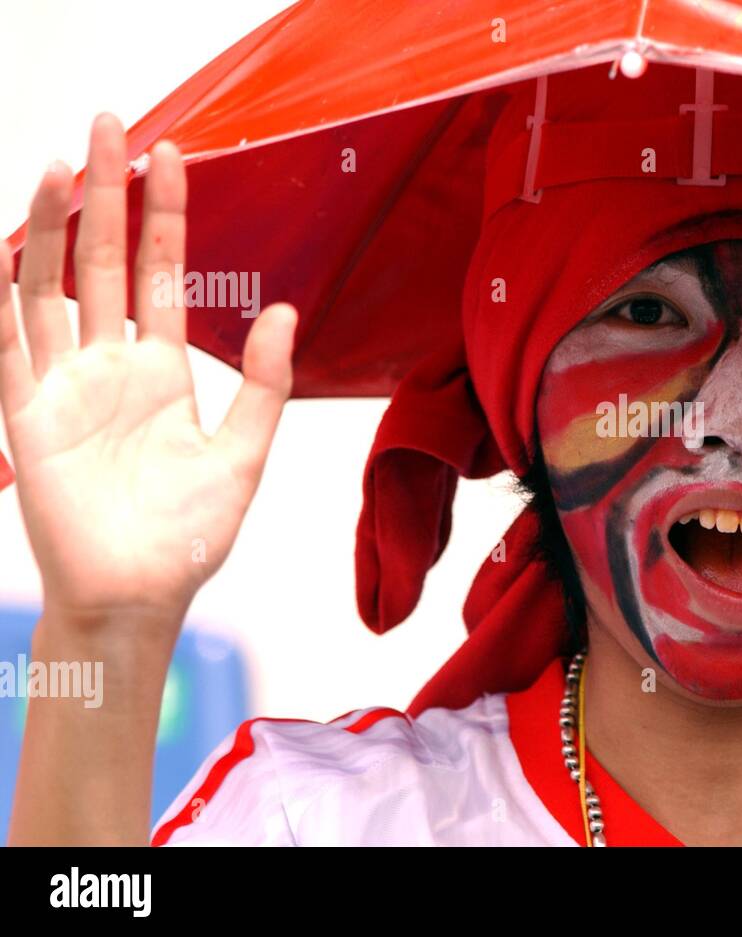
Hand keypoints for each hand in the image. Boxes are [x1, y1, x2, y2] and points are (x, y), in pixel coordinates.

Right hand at [0, 114, 296, 625]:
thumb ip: (264, 382)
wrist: (139, 595)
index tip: (171, 156)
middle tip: (110, 126)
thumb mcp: (243, 452)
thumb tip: (285, 309)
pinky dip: (4, 299)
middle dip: (108, 195)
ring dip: (51, 228)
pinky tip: (7, 249)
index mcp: (162, 373)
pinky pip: (8, 346)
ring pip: (51, 289)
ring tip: (61, 164)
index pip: (163, 275)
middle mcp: (110, 368)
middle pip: (104, 262)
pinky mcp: (26, 417)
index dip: (166, 217)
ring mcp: (64, 388)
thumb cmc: (189, 536)